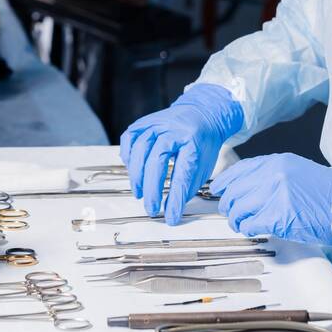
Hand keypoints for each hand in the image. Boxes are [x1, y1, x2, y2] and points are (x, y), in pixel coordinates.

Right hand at [119, 83, 243, 223]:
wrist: (201, 113)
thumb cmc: (202, 144)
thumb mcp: (204, 165)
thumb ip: (189, 185)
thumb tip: (172, 208)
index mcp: (194, 140)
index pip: (182, 174)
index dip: (175, 199)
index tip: (171, 217)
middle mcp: (173, 129)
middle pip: (156, 160)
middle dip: (152, 189)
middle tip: (151, 208)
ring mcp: (156, 123)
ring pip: (139, 148)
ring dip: (136, 175)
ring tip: (139, 194)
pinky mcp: (144, 122)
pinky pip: (129, 138)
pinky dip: (127, 156)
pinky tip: (133, 170)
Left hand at [208, 153, 331, 247]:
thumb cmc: (330, 193)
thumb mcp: (298, 171)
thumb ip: (272, 175)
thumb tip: (248, 188)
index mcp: (276, 162)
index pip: (237, 170)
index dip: (224, 183)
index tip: (218, 191)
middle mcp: (272, 175)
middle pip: (233, 191)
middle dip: (229, 205)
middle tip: (233, 214)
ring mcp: (275, 195)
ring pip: (238, 209)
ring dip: (237, 220)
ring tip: (243, 225)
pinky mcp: (279, 217)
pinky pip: (250, 224)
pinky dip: (248, 229)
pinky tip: (253, 230)